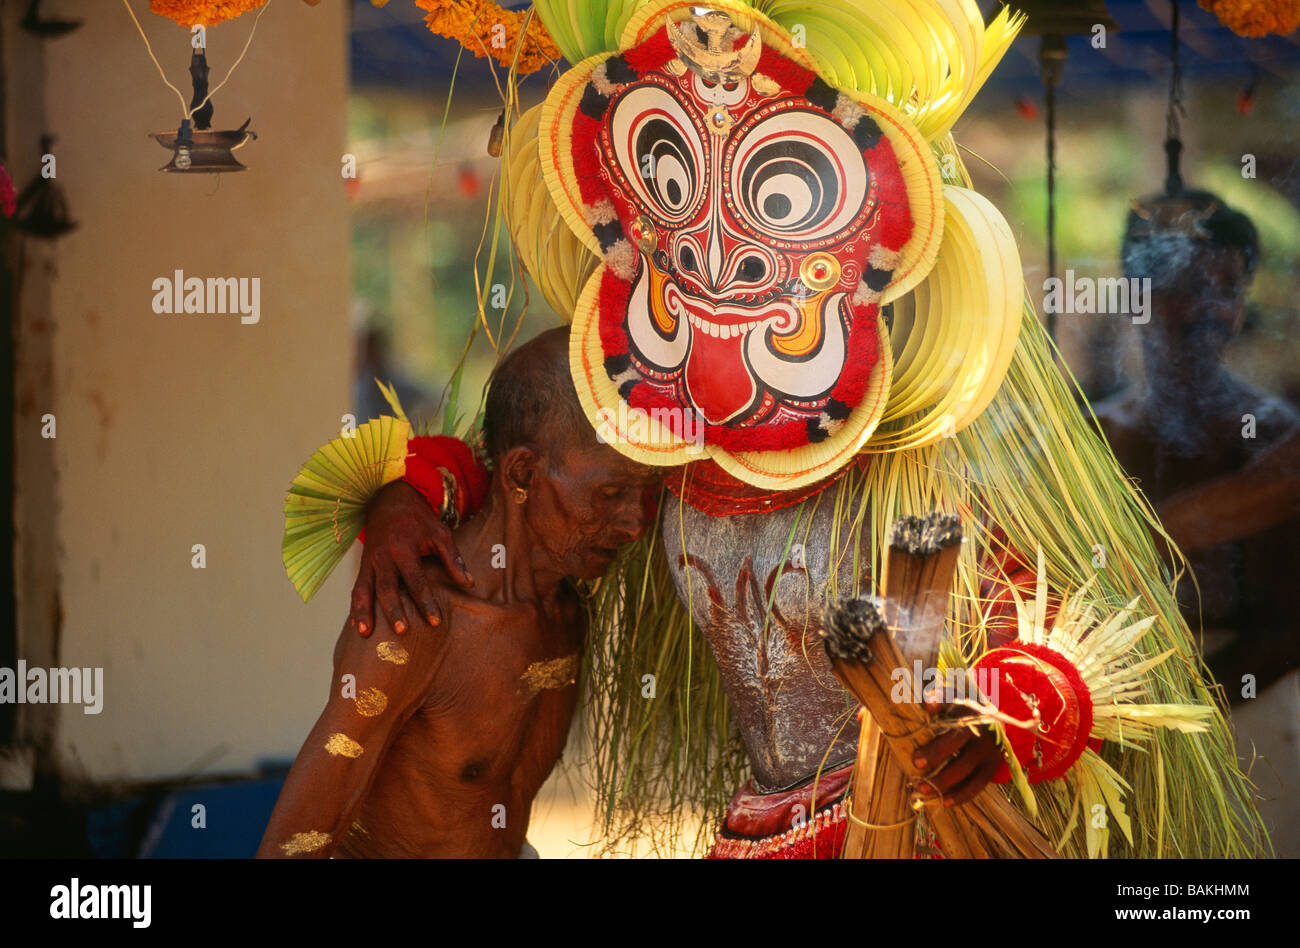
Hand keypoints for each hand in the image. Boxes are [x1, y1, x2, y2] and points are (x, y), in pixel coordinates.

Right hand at [349, 481, 473, 636]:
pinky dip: (355, 608)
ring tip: (364, 634)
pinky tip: (354, 628)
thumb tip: (469, 584)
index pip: (416, 579)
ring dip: (364, 612)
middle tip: (402, 632)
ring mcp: (369, 562)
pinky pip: (356, 589)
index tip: (435, 621)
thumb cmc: (419, 520)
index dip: (426, 601)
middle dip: (394, 610)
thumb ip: (453, 559)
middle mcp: (383, 556)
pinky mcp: (362, 566)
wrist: (389, 500)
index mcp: (403, 547)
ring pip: (364, 590)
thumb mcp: (440, 533)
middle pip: (387, 587)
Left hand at [910, 690, 1002, 807]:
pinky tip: (945, 801)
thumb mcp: (950, 698)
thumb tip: (906, 703)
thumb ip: (931, 699)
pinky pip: (977, 783)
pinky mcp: (993, 765)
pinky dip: (961, 794)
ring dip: (943, 779)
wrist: (997, 721)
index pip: (951, 697)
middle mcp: (980, 723)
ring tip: (923, 788)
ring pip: (966, 765)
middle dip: (936, 751)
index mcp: (965, 702)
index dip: (939, 700)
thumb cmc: (961, 710)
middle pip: (958, 738)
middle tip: (916, 763)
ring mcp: (989, 746)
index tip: (927, 706)